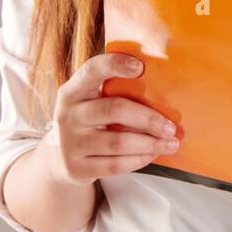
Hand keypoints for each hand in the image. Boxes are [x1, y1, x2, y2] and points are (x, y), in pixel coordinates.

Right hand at [40, 52, 178, 186]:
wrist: (60, 159)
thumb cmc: (90, 122)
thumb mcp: (92, 102)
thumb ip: (116, 91)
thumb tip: (164, 84)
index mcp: (73, 91)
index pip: (92, 70)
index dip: (115, 64)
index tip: (140, 66)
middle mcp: (68, 115)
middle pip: (114, 110)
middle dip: (148, 119)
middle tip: (171, 127)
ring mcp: (69, 143)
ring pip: (118, 142)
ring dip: (150, 143)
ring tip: (171, 144)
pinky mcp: (76, 167)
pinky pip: (115, 164)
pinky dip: (139, 160)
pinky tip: (153, 154)